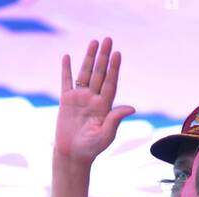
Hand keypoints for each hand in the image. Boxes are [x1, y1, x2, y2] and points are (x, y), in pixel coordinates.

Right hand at [55, 37, 134, 165]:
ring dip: (89, 57)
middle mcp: (93, 99)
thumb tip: (131, 108)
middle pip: (99, 73)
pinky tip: (68, 57)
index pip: (110, 83)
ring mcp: (80, 98)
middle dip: (104, 57)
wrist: (72, 155)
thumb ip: (115, 119)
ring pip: (85, 73)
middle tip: (108, 39)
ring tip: (94, 42)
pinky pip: (66, 81)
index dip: (114, 69)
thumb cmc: (91, 148)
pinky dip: (66, 69)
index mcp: (104, 107)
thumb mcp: (106, 135)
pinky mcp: (66, 100)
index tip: (117, 54)